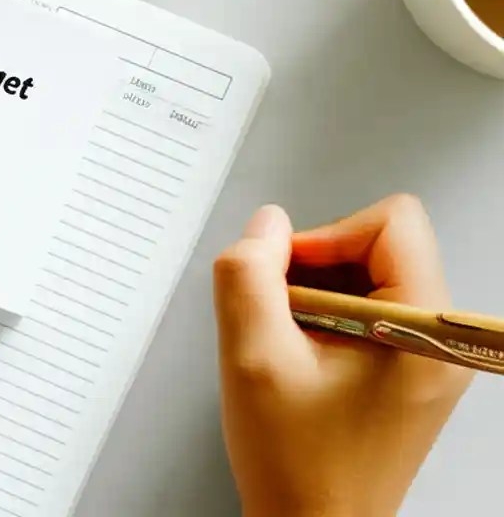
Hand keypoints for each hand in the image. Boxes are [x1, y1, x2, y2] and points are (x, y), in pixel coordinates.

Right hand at [213, 195, 471, 516]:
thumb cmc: (295, 464)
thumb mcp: (251, 357)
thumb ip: (248, 275)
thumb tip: (265, 227)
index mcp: (423, 330)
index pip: (392, 223)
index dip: (325, 236)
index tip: (285, 277)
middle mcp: (437, 339)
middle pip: (380, 246)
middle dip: (315, 271)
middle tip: (279, 320)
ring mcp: (425, 357)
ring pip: (368, 278)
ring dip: (314, 298)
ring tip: (287, 347)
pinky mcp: (406, 372)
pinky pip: (366, 312)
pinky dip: (322, 321)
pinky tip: (298, 360)